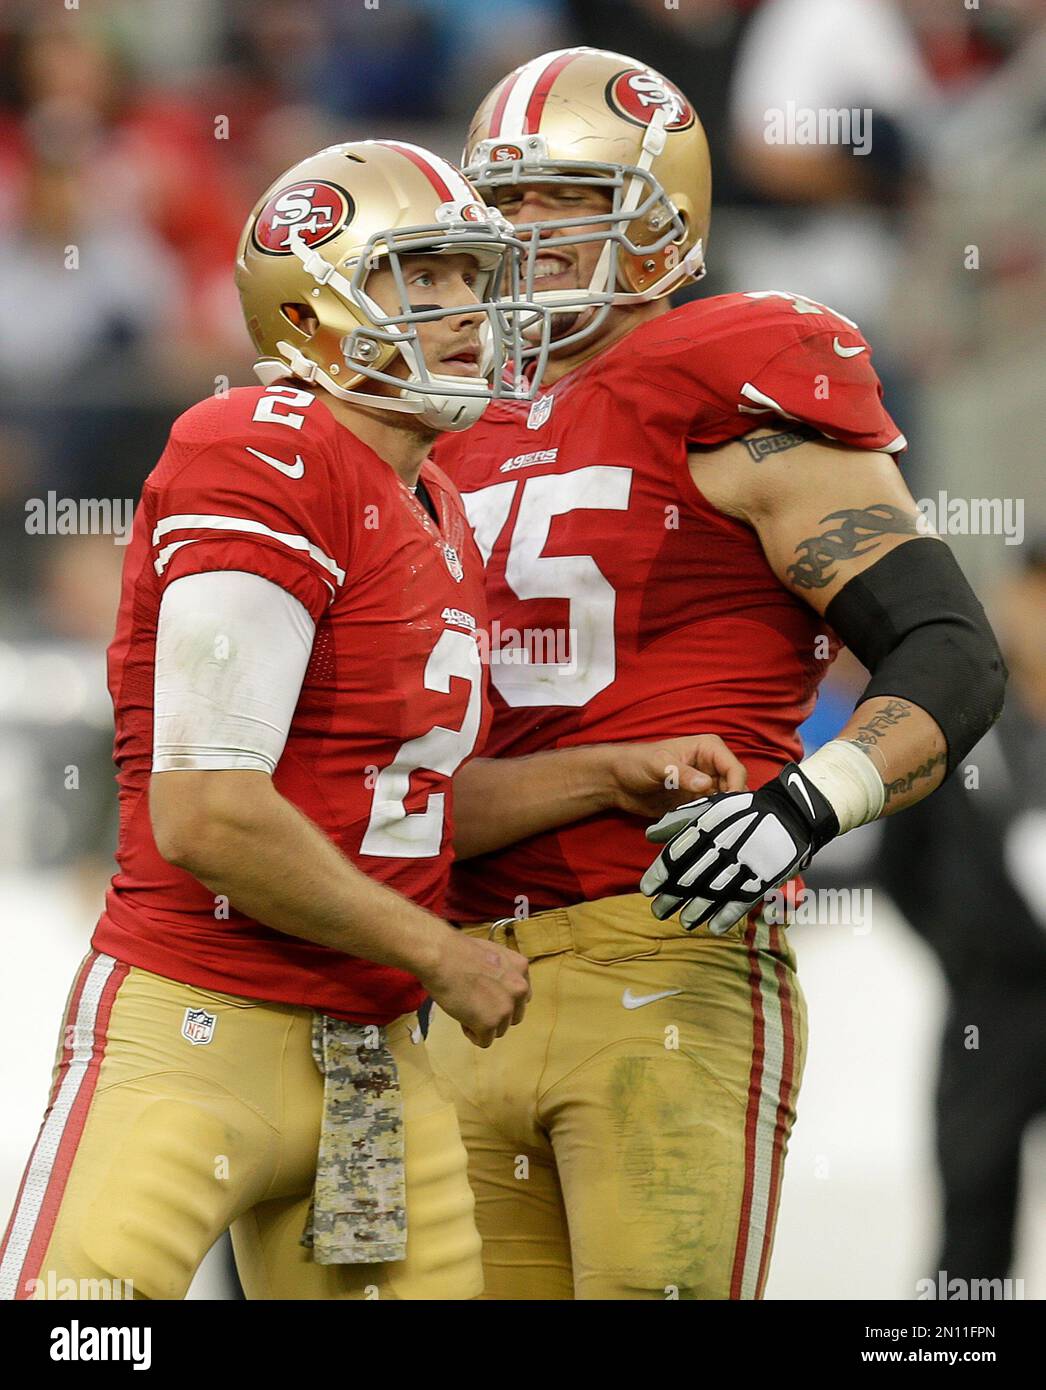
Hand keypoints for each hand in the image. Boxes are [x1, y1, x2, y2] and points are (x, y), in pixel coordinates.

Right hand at [419, 928, 530, 1047]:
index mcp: (521, 967)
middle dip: (496, 1014)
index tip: (486, 996)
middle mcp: (520, 988)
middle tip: (475, 1006)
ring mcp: (506, 1008)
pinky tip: (461, 1019)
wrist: (440, 957)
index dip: (502, 999)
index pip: (521, 995)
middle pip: (513, 1015)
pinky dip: (472, 1034)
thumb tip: (494, 985)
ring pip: (499, 1030)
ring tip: (464, 1009)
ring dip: (483, 1024)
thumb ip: (500, 971)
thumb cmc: (456, 950)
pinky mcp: (489, 1024)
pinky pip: (484, 1041)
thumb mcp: (490, 954)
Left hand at [605, 735, 746, 819]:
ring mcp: (705, 786)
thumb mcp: (658, 764)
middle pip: (735, 788)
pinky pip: (712, 813)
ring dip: (721, 815)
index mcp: (709, 749)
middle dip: (731, 804)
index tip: (727, 807)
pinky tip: (703, 828)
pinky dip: (710, 821)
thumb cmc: (636, 763)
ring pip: (726, 803)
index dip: (735, 788)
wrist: (616, 782)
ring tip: (711, 826)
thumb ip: (682, 774)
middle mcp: (712, 767)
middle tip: (721, 820)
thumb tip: (706, 784)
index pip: (735, 769)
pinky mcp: (696, 803)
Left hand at [639, 762, 839, 933]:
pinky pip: (741, 901)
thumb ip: (678, 820)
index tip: (646, 890)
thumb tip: (649, 835)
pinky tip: (714, 927)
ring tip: (684, 922)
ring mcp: (743, 864)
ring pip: (713, 894)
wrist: (790, 813)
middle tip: (658, 912)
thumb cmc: (743, 811)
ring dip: (695, 912)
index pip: (676, 855)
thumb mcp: (710, 807)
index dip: (659, 875)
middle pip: (690, 878)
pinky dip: (726, 916)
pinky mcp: (763, 878)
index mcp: (708, 827)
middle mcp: (723, 846)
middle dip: (671, 899)